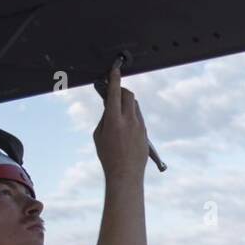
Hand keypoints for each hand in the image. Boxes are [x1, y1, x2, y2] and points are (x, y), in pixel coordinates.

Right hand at [93, 59, 148, 180]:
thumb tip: (109, 105)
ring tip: (118, 109)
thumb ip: (105, 117)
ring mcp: (140, 126)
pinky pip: (139, 117)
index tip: (114, 69)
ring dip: (126, 103)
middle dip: (121, 89)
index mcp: (114, 120)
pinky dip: (132, 115)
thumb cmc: (108, 156)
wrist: (126, 175)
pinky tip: (126, 122)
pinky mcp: (146, 133)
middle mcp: (129, 121)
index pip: (115, 92)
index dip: (114, 78)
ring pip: (135, 106)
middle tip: (114, 91)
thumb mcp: (99, 135)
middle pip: (129, 95)